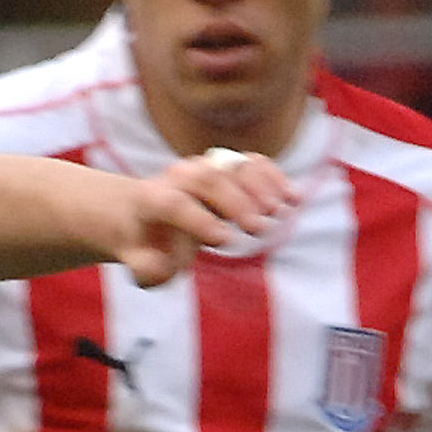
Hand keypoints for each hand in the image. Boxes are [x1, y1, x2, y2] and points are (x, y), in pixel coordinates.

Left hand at [112, 149, 295, 287]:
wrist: (144, 213)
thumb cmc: (145, 245)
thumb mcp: (137, 263)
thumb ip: (146, 268)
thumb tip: (163, 267)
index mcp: (151, 198)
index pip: (174, 204)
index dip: (200, 221)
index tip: (226, 242)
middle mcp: (178, 176)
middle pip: (209, 179)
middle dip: (236, 203)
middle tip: (258, 229)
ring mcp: (204, 166)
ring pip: (234, 166)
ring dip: (261, 188)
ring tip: (280, 212)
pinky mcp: (225, 166)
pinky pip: (252, 163)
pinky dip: (274, 177)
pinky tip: (293, 198)